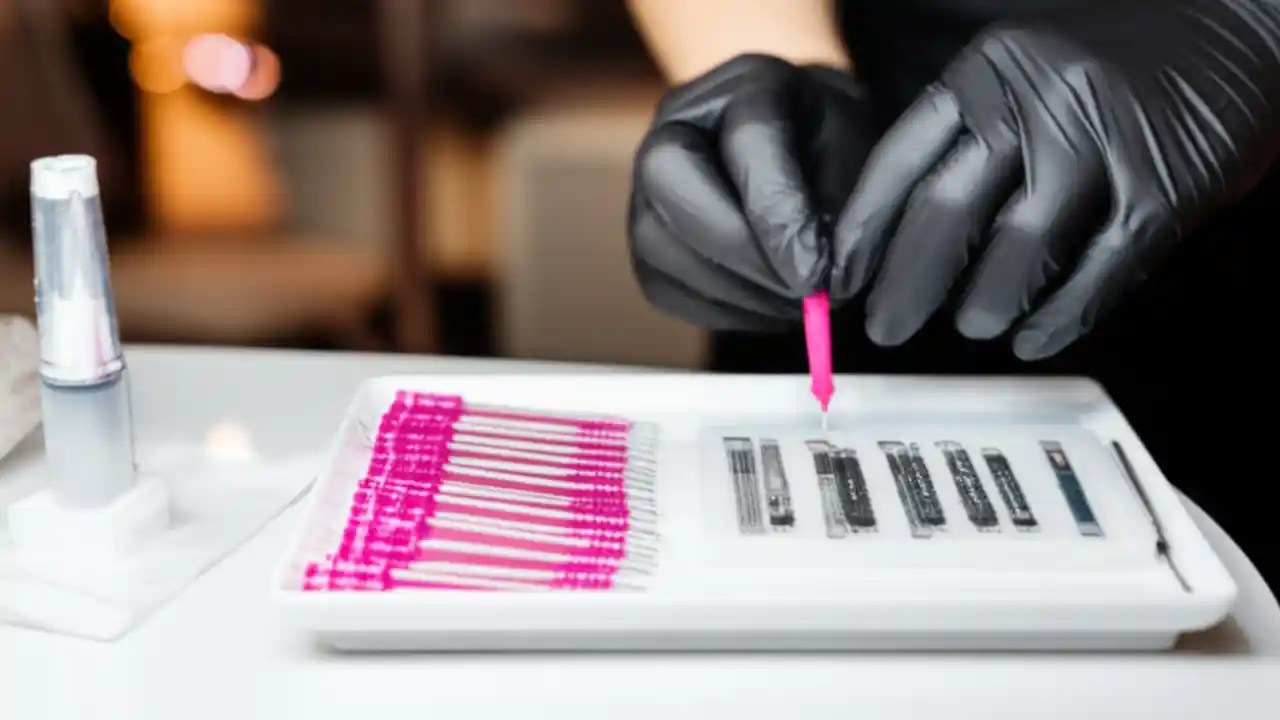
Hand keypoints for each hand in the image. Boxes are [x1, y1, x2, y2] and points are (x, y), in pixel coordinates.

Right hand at [628, 54, 876, 329]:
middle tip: (799, 295)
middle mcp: (678, 121)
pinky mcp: (645, 236)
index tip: (819, 273)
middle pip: (671, 178)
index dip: (781, 214)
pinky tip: (768, 310)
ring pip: (658, 242)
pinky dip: (720, 311)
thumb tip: (821, 282)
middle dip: (738, 250)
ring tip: (795, 308)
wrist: (806, 152)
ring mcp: (648, 178)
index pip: (748, 138)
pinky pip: (664, 286)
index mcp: (746, 82)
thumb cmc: (837, 154)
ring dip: (733, 292)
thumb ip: (847, 210)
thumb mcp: (864, 161)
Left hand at [831, 0, 1279, 359]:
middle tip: (886, 326)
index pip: (901, 160)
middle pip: (946, 209)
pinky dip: (1060, 316)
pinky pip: (1097, 271)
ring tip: (972, 325)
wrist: (1232, 31)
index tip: (838, 279)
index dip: (863, 231)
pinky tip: (1034, 337)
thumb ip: (969, 140)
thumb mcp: (1023, 79)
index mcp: (989, 73)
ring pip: (1017, 246)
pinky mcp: (1163, 189)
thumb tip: (898, 237)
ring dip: (983, 303)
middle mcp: (1037, 102)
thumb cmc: (1110, 73)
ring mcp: (1102, 143)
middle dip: (906, 283)